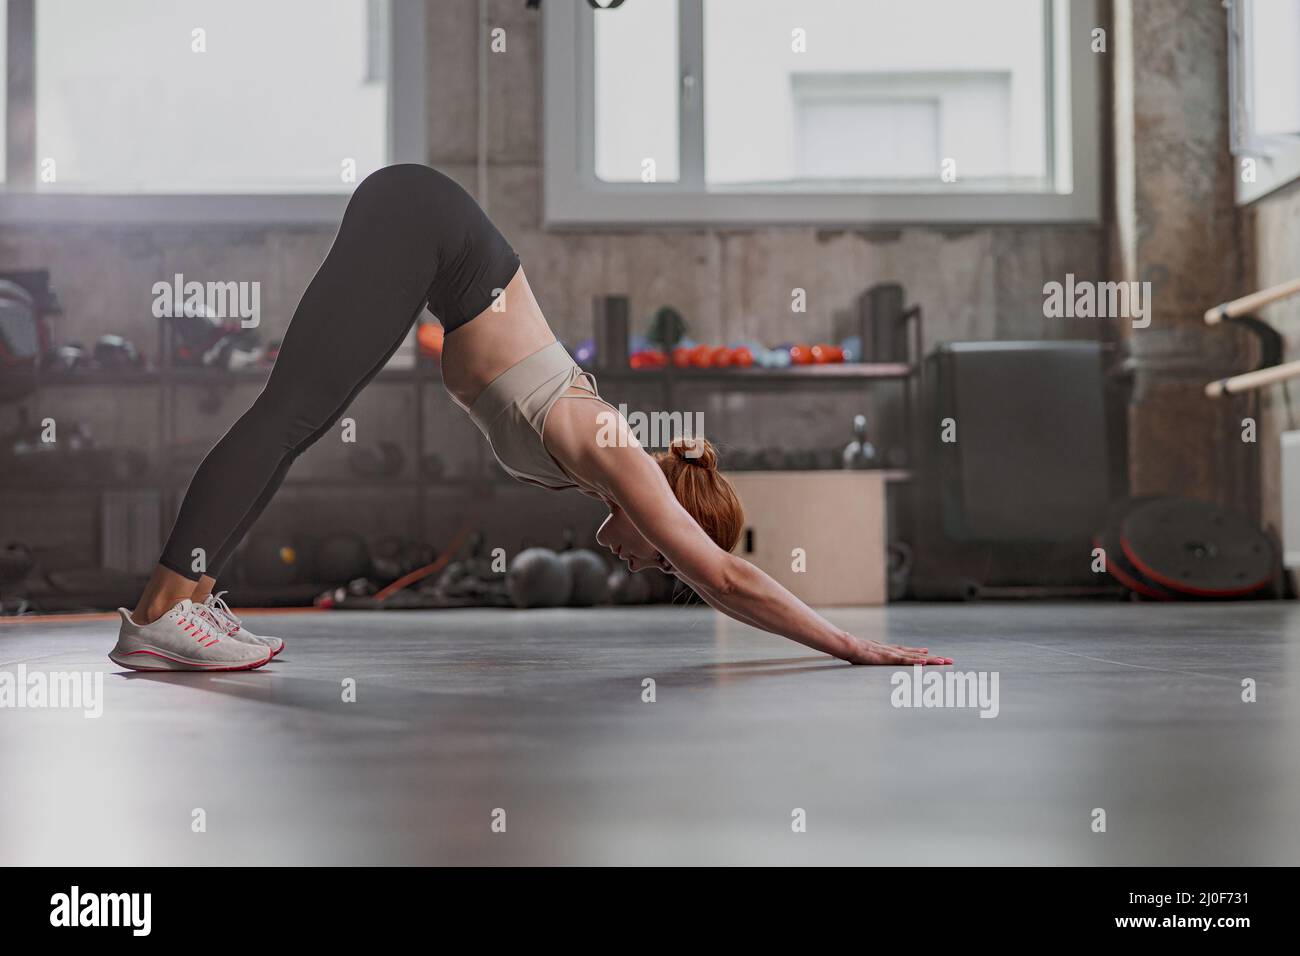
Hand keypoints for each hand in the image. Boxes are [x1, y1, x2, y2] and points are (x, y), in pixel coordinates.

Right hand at [837, 636, 951, 665]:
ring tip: (943, 662)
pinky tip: (924, 662)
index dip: (920, 654)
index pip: (908, 652)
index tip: (932, 655)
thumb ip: (872, 657)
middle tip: (949, 661)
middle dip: (934, 658)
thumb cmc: (853, 651)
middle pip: (917, 655)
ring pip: (914, 658)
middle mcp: (893, 651)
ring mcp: (891, 654)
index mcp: (888, 651)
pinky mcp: (887, 658)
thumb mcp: (866, 656)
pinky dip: (914, 661)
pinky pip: (903, 661)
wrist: (846, 645)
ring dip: (929, 660)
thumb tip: (869, 658)